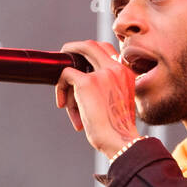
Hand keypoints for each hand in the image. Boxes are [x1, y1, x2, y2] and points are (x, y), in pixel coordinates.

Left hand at [54, 39, 139, 158]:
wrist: (120, 141)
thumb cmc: (118, 130)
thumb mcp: (119, 102)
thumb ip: (109, 88)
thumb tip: (83, 84)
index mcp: (126, 73)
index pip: (108, 50)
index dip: (91, 52)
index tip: (81, 63)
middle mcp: (116, 69)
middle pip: (91, 45)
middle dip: (73, 48)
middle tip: (63, 55)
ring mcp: (102, 73)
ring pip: (75, 61)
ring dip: (66, 80)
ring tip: (67, 103)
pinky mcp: (86, 82)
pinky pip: (65, 74)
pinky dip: (60, 88)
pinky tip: (63, 104)